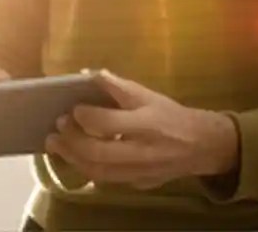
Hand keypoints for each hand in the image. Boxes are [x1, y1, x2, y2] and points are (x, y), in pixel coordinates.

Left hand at [45, 71, 239, 189]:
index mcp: (147, 124)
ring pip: (98, 172)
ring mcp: (141, 172)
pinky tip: (73, 157)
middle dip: (72, 142)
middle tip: (57, 128)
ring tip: (56, 145)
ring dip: (72, 159)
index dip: (85, 117)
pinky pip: (106, 180)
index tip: (73, 109)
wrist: (202, 145)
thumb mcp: (147, 94)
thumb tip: (86, 73)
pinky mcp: (139, 183)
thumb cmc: (170, 115)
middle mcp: (143, 151)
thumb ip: (117, 86)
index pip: (107, 124)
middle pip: (98, 154)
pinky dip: (86, 169)